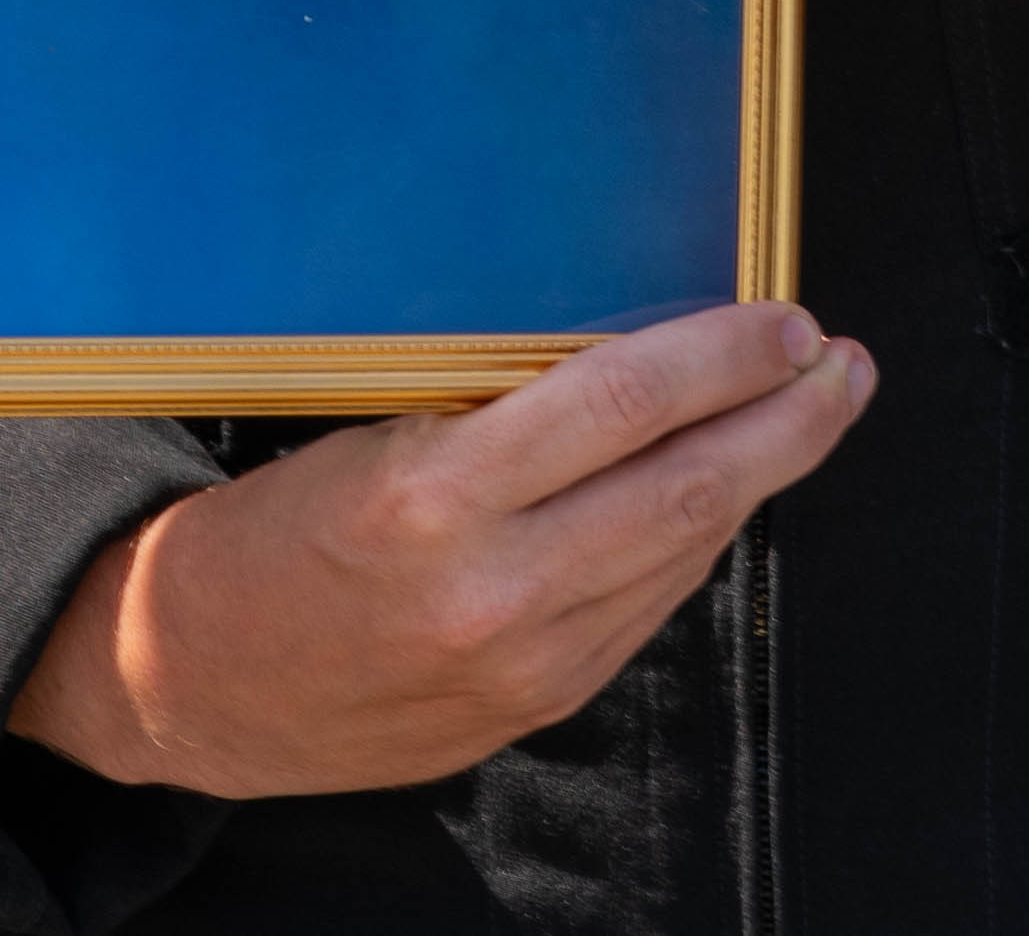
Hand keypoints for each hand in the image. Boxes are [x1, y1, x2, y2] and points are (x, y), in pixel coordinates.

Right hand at [3, 304, 871, 796]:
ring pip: (680, 556)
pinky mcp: (531, 707)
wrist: (186, 682)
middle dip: (785, 423)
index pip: (618, 405)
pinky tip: (721, 500)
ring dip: (757, 482)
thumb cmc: (261, 539)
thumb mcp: (361, 438)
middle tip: (842, 368)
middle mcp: (490, 591)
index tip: (785, 322)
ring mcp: (521, 663)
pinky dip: (692, 546)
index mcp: (433, 499)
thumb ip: (492, 415)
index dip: (722, 358)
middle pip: (685, 490)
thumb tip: (631, 369)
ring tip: (807, 419)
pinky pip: (642, 612)